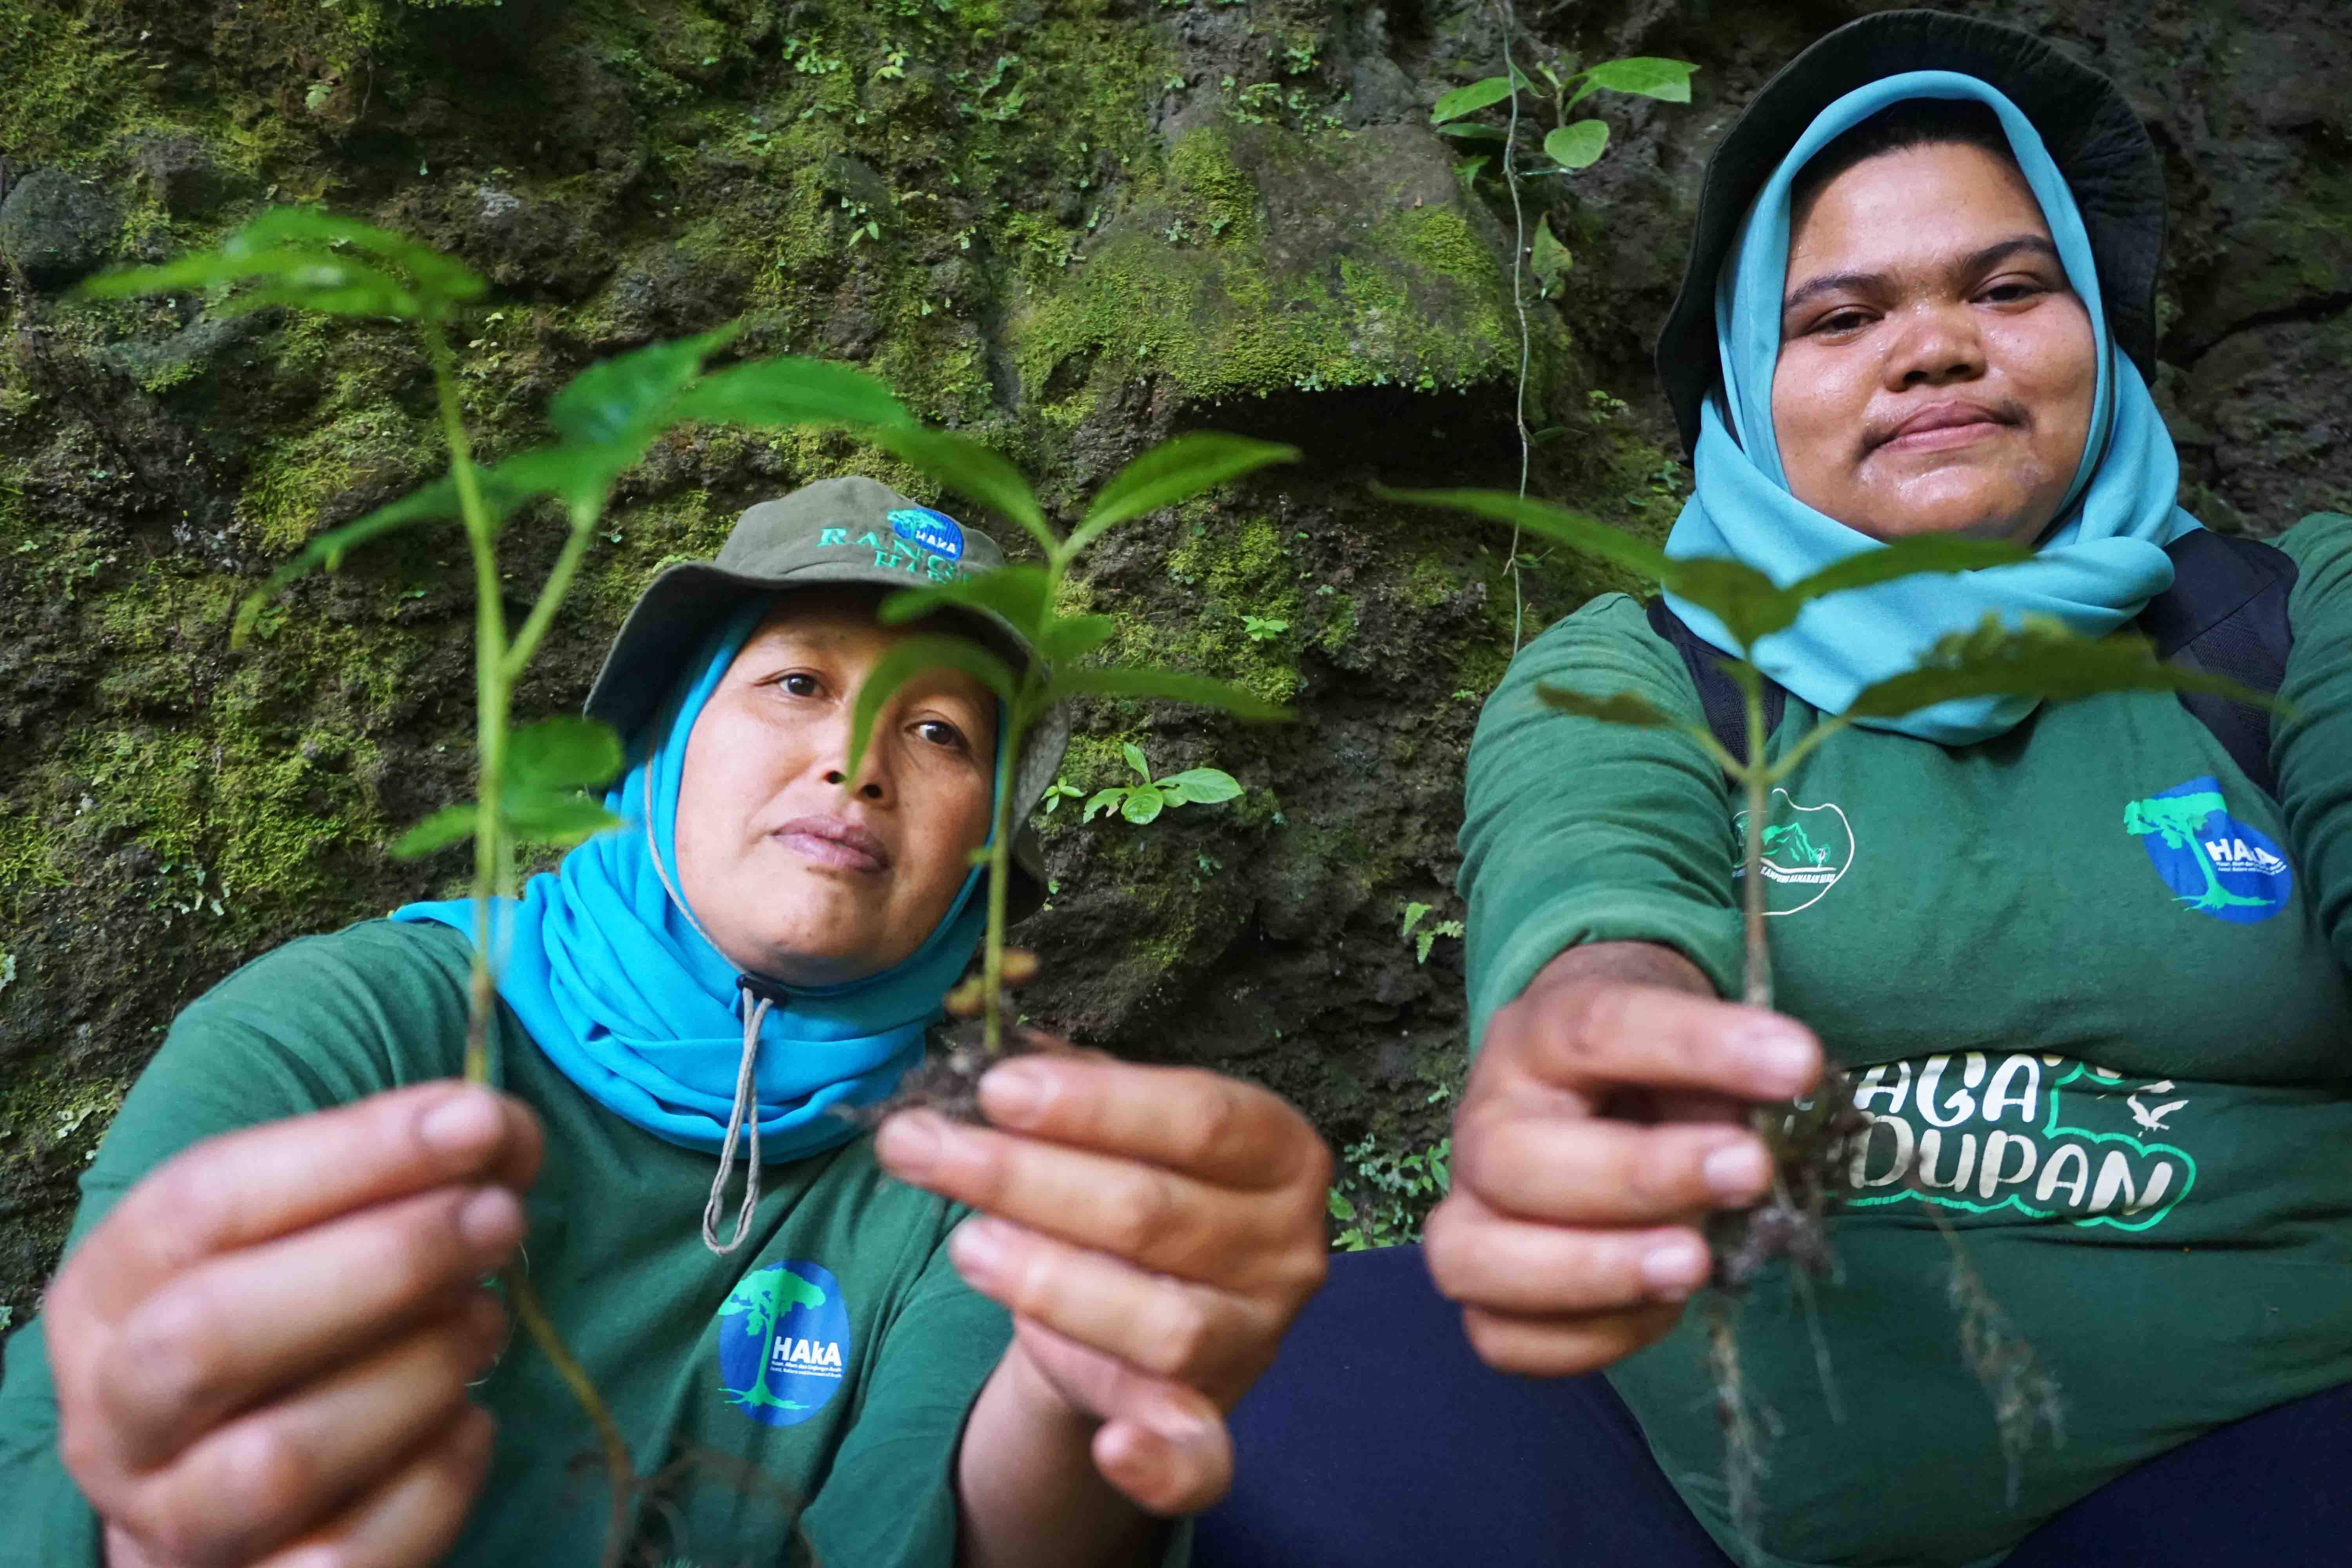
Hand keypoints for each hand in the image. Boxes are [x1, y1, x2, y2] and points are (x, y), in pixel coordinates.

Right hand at [46, 1082, 541, 1567]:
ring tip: (485, 1320)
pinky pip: (347, 1558)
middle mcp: (115, 1418)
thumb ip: (404, 1170)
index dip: (354, 1153)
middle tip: (499, 1219)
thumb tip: (494, 1130)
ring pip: (277, 1462)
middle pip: (213, 1335)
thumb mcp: (316, 1229)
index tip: (475, 1122)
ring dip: (416, 1374)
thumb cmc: (293, 1320)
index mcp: (111, 1295)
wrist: (236, 1481)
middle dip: (382, 1263)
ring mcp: (173, 1524)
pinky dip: (436, 1480)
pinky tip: (470, 1422)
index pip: (203, 1204)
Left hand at [873, 1048, 1329, 1518]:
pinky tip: (1115, 1447)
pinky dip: (1160, 1463)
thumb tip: (1000, 1048)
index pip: (1199, 1116)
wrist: (1140, 1300)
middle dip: (1021, 1176)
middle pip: (1152, 1212)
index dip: (1094, 1103)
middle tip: (922, 1146)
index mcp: (1281, 1151)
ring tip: (962, 1242)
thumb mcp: (1118, 1126)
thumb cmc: (1131, 1188)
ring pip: (1159, 1323)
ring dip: (1047, 1280)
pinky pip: (1201, 1455)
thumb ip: (1074, 1088)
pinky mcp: (1211, 1415)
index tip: (996, 1088)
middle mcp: (1287, 1244)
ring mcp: (1254, 1336)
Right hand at [1424, 946, 1819, 1376]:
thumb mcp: (1695, 1052)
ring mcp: (1465, 1210)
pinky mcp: (1479, 1288)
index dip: (1695, 1045)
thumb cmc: (1652, 1081)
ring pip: (1475, 1256)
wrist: (1590, 1100)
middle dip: (1637, 1175)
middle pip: (1515, 1156)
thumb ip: (1731, 1087)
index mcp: (1536, 1039)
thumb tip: (1778, 1140)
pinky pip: (1501, 1337)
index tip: (1795, 1063)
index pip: (1595, 1030)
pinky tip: (1664, 1307)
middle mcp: (1483, 1122)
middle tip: (1746, 1174)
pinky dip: (1586, 1337)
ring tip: (1694, 1265)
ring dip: (1595, 1270)